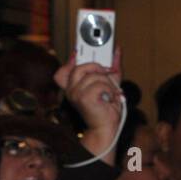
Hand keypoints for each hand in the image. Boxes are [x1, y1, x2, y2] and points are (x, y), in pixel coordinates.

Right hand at [54, 48, 123, 164]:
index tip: (78, 51)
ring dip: (108, 84)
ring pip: (95, 75)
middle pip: (81, 67)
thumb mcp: (109, 84)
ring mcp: (75, 94)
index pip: (63, 70)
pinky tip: (109, 99)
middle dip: (98, 68)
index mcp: (73, 87)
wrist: (107, 128)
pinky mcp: (84, 98)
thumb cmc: (106, 110)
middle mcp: (71, 90)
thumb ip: (111, 68)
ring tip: (109, 94)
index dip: (71, 60)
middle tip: (107, 75)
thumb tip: (117, 51)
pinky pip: (100, 84)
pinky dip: (109, 90)